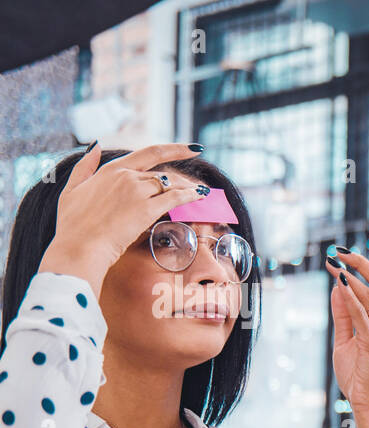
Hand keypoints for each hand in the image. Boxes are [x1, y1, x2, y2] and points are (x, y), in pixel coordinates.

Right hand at [38, 142, 209, 296]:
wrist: (79, 246)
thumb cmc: (73, 224)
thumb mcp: (72, 189)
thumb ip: (84, 166)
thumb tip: (94, 145)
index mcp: (110, 169)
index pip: (149, 153)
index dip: (174, 149)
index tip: (192, 149)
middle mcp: (126, 175)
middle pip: (163, 174)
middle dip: (183, 180)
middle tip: (199, 185)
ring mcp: (137, 191)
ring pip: (171, 185)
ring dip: (188, 189)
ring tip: (201, 194)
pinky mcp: (146, 209)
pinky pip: (174, 198)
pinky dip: (190, 196)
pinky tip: (201, 197)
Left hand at [328, 250, 368, 414]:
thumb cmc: (358, 375)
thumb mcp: (344, 340)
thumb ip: (342, 316)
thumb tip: (336, 290)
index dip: (360, 269)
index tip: (339, 257)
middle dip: (360, 264)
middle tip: (339, 251)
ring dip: (351, 276)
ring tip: (333, 263)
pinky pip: (361, 314)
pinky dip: (351, 297)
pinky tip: (339, 284)